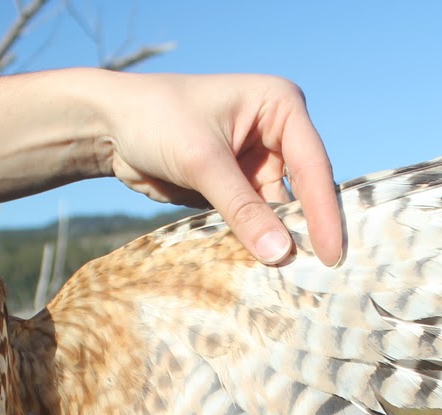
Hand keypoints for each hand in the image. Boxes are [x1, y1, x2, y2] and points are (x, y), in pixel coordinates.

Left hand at [96, 73, 343, 266]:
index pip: (312, 165)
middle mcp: (276, 133)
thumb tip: (280, 254)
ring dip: (281, 242)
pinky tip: (265, 273)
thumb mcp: (202, 162)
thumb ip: (241, 208)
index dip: (323, 212)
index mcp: (280, 106)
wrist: (109, 127)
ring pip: (280, 211)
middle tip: (325, 276)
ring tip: (296, 282)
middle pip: (304, 190)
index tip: (332, 254)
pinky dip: (257, 244)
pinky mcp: (237, 188)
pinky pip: (255, 222)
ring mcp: (257, 163)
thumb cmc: (155, 120)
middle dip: (308, 230)